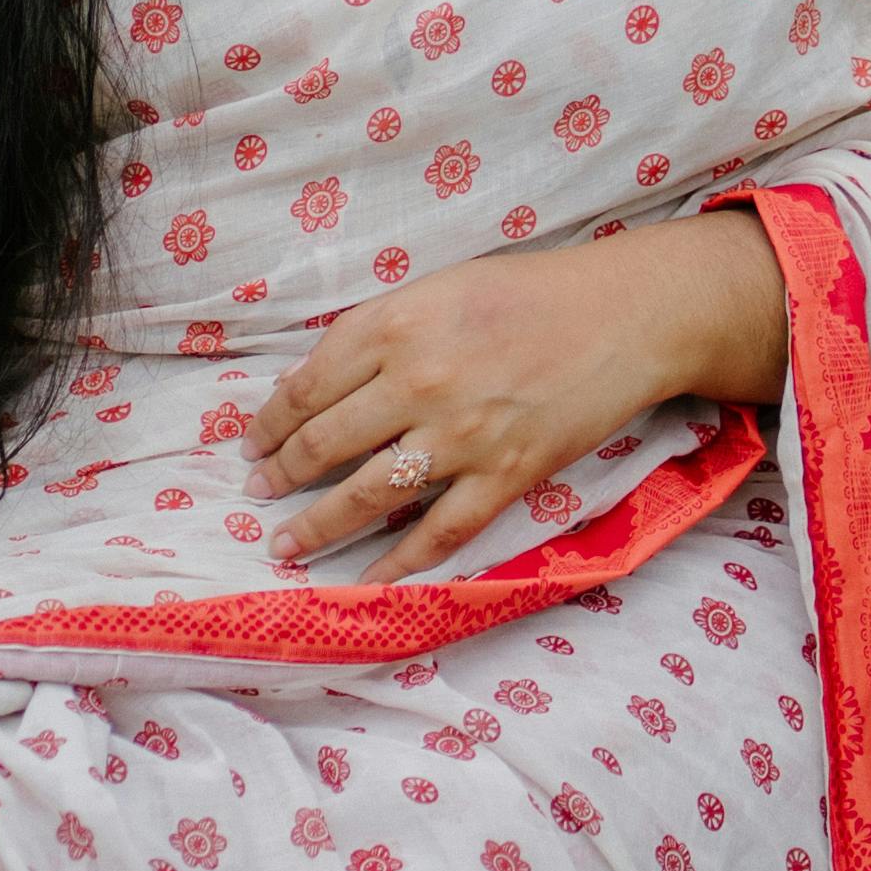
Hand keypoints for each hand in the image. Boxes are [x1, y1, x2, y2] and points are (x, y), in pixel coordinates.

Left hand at [239, 212, 786, 586]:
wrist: (618, 316)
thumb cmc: (526, 292)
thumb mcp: (438, 289)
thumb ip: (378, 333)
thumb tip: (314, 383)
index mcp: (395, 325)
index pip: (307, 386)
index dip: (270, 422)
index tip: (252, 443)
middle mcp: (417, 381)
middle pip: (326, 444)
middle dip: (282, 476)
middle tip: (258, 494)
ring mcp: (460, 436)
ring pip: (367, 495)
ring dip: (318, 527)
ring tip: (285, 547)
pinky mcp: (504, 477)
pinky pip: (438, 533)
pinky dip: (396, 563)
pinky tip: (363, 581)